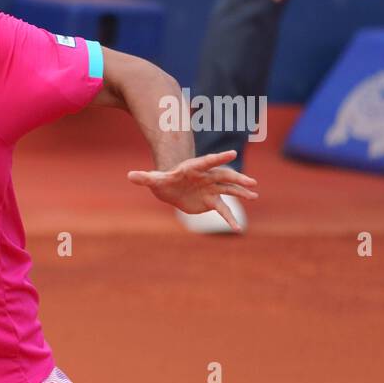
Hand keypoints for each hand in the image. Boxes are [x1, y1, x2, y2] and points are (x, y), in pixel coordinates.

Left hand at [127, 150, 259, 231]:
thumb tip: (129, 175)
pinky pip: (223, 210)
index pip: (207, 162)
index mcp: (194, 168)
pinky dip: (230, 219)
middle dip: (237, 178)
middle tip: (251, 181)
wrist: (170, 189)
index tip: (232, 153)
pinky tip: (237, 229)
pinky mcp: (212, 201)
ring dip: (241, 192)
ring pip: (229, 189)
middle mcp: (207, 177)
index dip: (218, 158)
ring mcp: (211, 188)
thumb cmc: (162, 181)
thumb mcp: (153, 180)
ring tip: (254, 195)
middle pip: (224, 176)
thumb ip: (144, 178)